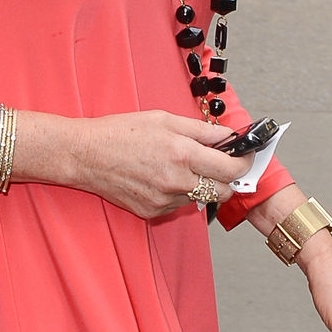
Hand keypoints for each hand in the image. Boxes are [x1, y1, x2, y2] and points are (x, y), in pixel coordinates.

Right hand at [63, 111, 250, 220]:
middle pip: (223, 192)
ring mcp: (164, 200)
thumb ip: (202, 130)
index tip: (246, 157)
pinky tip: (160, 177)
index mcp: (182, 154)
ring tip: (177, 166)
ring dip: (198, 184)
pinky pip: (178, 204)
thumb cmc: (121, 132)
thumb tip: (228, 136)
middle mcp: (176, 181)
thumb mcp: (165, 119)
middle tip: (220, 165)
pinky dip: (178, 192)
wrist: (85, 155)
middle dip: (227, 179)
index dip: (245, 163)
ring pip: (200, 198)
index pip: (231, 169)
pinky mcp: (152, 212)